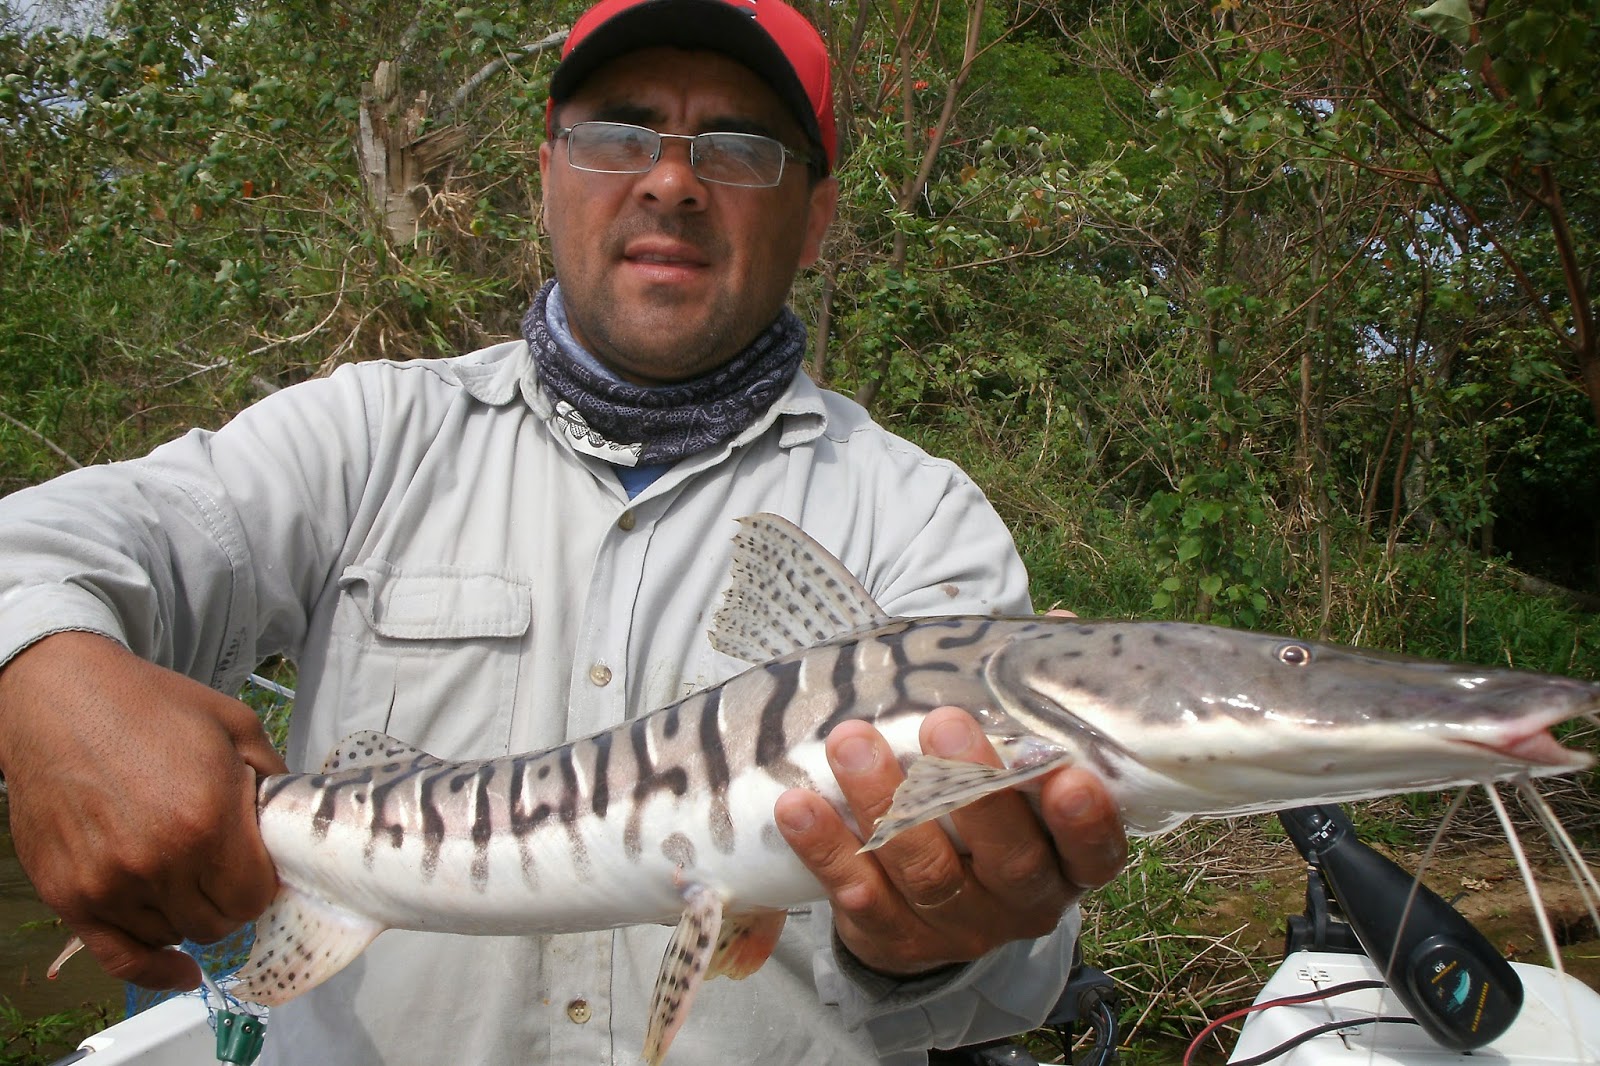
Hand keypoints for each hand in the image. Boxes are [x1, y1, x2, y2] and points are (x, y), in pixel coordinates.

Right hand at [0, 632, 286, 989]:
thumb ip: (273, 780)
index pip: (255, 896)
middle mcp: (158, 862)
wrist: (61, 699)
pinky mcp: (70, 895)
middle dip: (229, 899)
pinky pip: (119, 957)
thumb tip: (295, 824)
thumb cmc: (150, 707)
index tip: (257, 865)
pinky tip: (179, 972)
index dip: (262, 882)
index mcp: (207, 820)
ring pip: (174, 936)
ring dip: (188, 915)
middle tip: (224, 869)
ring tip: (186, 876)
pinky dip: (152, 970)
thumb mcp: (235, 727)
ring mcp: (109, 884)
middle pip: (217, 922)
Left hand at [776, 706, 1127, 975]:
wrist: (921, 908)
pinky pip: (859, 896)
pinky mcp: (893, 939)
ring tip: (850, 743)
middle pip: (1010, 860)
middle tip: (943, 724)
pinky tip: (797, 805)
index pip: (1095, 851)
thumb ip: (1033, 701)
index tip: (1069, 777)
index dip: (1086, 822)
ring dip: (887, 805)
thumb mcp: (1012, 761)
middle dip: (974, 792)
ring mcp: (958, 927)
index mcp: (1067, 861)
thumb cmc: (978, 807)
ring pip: (927, 873)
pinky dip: (827, 848)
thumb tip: (1061, 622)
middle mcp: (1023, 902)